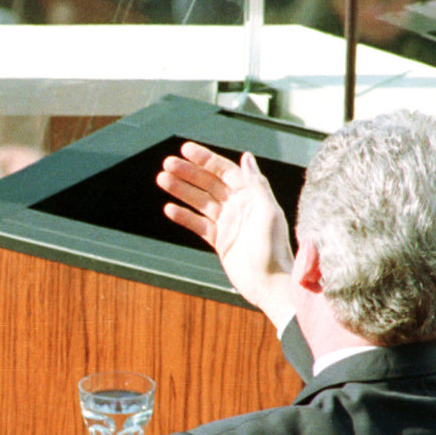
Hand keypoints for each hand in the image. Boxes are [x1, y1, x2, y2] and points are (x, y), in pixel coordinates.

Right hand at [157, 142, 296, 327]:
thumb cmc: (273, 249)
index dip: (205, 159)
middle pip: (209, 183)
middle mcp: (239, 206)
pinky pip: (198, 224)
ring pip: (200, 202)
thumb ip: (256, 184)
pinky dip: (183, 216)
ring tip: (162, 180)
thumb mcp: (268, 213)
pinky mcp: (220, 241)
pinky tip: (169, 209)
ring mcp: (229, 223)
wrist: (269, 284)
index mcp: (251, 196)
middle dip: (188, 172)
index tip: (184, 149)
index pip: (225, 171)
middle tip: (167, 164)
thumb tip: (245, 156)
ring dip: (181, 190)